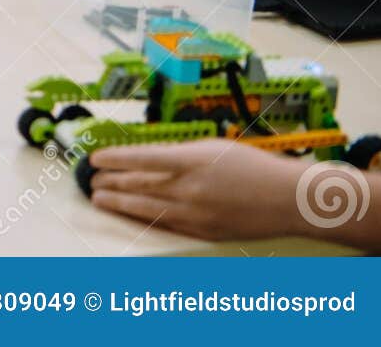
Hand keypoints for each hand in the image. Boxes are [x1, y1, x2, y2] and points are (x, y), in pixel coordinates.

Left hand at [88, 140, 306, 242]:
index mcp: (193, 161)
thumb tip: (146, 159)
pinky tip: (129, 215)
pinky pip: (165, 225)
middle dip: (111, 182)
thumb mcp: (212, 148)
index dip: (114, 159)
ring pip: (146, 208)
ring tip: (99, 198)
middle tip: (90, 180)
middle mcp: (190, 188)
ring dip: (119, 203)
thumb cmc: (253, 167)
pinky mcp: (203, 232)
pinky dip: (143, 219)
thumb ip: (178, 154)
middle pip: (139, 185)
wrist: (290, 200)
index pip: (141, 158)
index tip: (94, 158)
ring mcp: (196, 213)